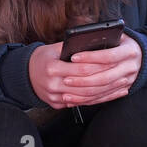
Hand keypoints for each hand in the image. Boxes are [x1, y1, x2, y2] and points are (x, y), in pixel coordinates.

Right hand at [27, 33, 141, 109]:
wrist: (24, 75)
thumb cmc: (42, 59)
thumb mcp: (53, 48)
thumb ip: (71, 47)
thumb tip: (93, 42)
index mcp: (52, 68)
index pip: (81, 69)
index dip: (99, 66)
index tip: (113, 62)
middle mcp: (53, 85)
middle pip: (86, 84)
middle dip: (106, 79)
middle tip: (122, 74)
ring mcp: (55, 97)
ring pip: (85, 97)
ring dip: (104, 92)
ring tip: (120, 86)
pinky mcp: (57, 104)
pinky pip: (80, 103)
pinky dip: (96, 99)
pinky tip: (109, 95)